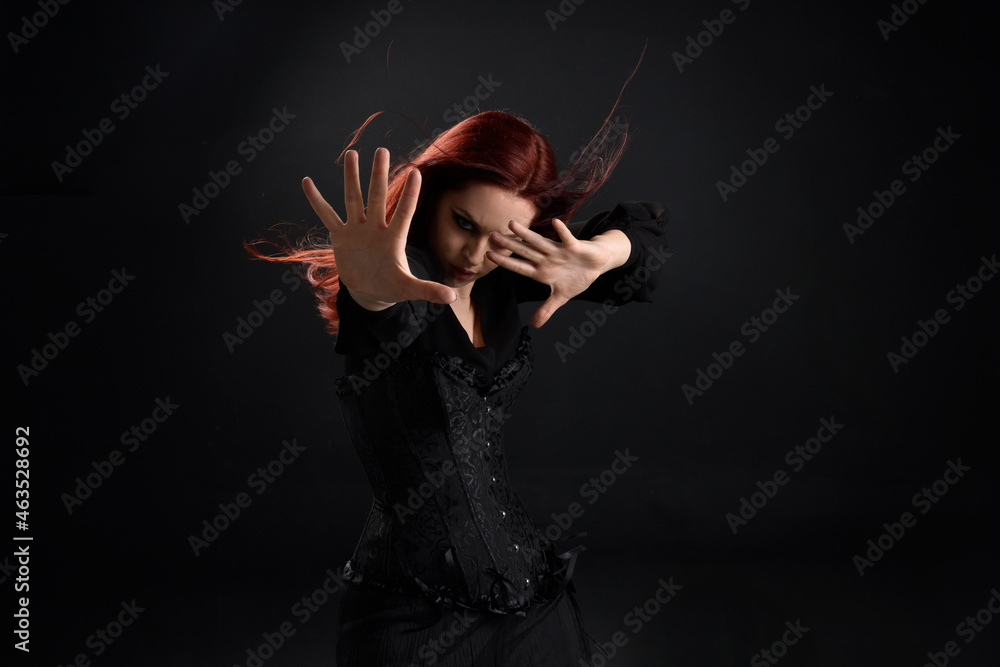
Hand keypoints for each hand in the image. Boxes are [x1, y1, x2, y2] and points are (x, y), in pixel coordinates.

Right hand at [301, 147, 456, 310]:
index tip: (416, 173)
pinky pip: (327, 215)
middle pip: (377, 197)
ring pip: (354, 199)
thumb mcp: (409, 289)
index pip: (403, 212)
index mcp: (393, 238)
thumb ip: (428, 290)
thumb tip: (451, 299)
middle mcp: (376, 228)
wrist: (370, 291)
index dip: (409, 195)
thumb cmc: (391, 287)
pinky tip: (307, 182)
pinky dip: (317, 200)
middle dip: (379, 175)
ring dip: (352, 177)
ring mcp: (357, 230)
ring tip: (351, 154)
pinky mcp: (341, 236)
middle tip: (382, 150)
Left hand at [486, 219, 628, 327]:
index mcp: (542, 271)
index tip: (489, 255)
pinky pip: (567, 239)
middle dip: (509, 244)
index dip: (505, 262)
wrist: (596, 264)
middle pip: (525, 251)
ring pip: (540, 242)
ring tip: (512, 224)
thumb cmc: (576, 277)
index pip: (519, 266)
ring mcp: (559, 252)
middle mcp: (547, 259)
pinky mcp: (574, 247)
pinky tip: (555, 223)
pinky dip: (563, 232)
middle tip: (492, 235)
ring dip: (526, 234)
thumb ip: (547, 309)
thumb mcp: (561, 297)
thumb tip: (535, 325)